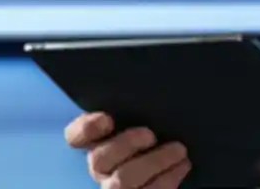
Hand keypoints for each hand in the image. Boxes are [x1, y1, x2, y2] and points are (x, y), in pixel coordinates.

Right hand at [64, 112, 191, 187]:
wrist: (181, 166)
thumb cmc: (162, 132)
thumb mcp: (150, 117)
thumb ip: (140, 108)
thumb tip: (149, 82)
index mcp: (99, 142)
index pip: (76, 136)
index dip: (86, 129)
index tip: (107, 119)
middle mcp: (103, 168)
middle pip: (98, 160)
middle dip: (125, 145)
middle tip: (151, 134)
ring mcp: (116, 188)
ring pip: (121, 182)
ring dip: (153, 163)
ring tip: (179, 150)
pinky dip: (167, 179)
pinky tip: (183, 165)